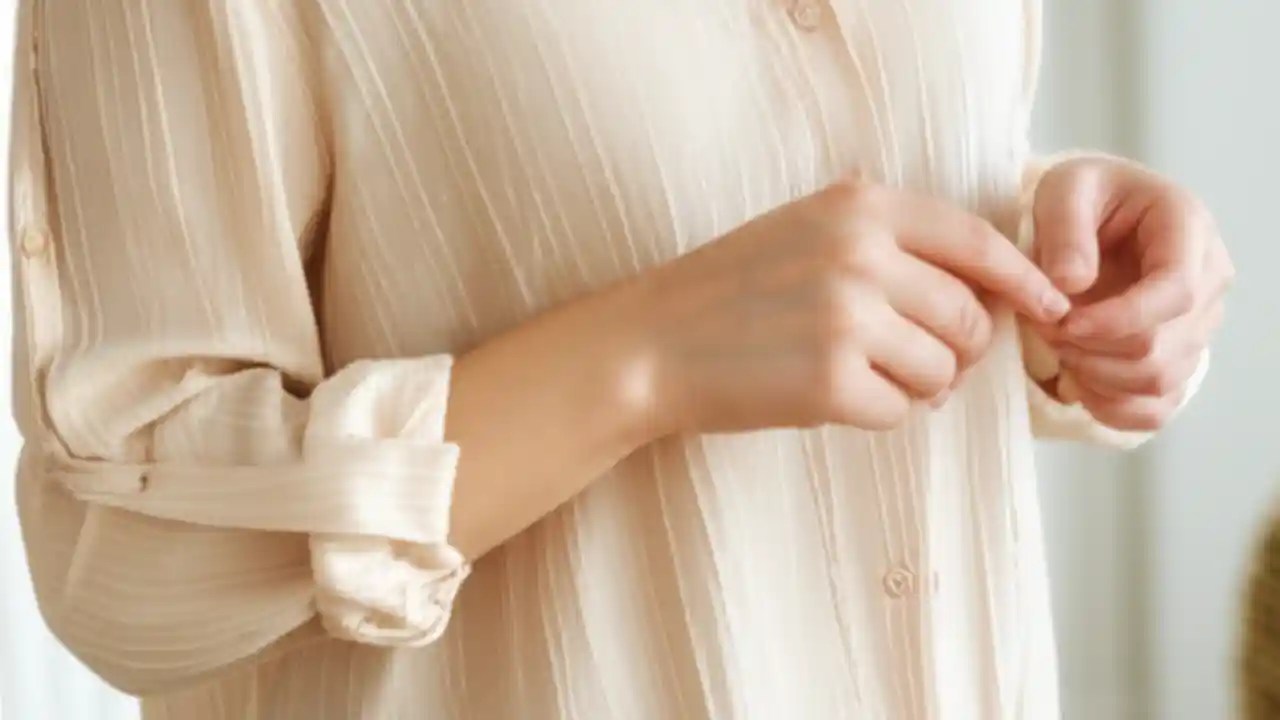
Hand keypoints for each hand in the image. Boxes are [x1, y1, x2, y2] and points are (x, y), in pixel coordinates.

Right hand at [640, 179, 1069, 433]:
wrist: (651, 343)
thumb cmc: (731, 290)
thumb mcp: (805, 228)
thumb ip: (889, 236)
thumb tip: (989, 287)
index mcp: (859, 207)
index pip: (977, 241)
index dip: (1023, 279)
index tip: (1047, 306)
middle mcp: (861, 256)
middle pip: (970, 319)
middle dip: (957, 351)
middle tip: (919, 361)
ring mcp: (848, 320)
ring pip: (944, 371)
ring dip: (918, 386)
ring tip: (865, 376)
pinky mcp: (832, 384)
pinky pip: (902, 412)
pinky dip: (879, 414)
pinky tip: (834, 397)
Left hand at [1030, 156, 1232, 430]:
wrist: (1095, 214)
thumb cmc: (1083, 197)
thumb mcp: (1065, 189)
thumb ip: (1065, 228)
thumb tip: (1071, 283)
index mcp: (1188, 229)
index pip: (1175, 292)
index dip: (1117, 319)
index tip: (1065, 321)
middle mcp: (1208, 281)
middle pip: (1162, 347)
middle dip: (1091, 349)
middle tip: (1043, 328)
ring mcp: (1198, 327)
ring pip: (1157, 382)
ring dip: (1094, 376)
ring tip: (1055, 345)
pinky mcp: (1179, 361)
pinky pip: (1155, 409)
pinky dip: (1110, 407)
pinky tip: (1075, 381)